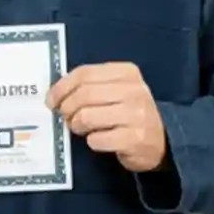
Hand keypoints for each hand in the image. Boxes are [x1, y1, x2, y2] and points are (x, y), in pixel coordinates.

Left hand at [46, 62, 167, 173]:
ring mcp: (136, 115)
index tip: (52, 100)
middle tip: (65, 116)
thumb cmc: (131, 112)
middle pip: (84, 95)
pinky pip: (97, 139)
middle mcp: (133, 91)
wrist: (162, 140)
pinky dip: (91, 141)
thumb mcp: (117, 89)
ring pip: (87, 117)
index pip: (84, 73)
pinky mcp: (134, 139)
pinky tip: (98, 139)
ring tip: (81, 128)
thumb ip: (92, 85)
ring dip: (77, 125)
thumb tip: (57, 93)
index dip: (62, 87)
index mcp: (127, 73)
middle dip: (67, 108)